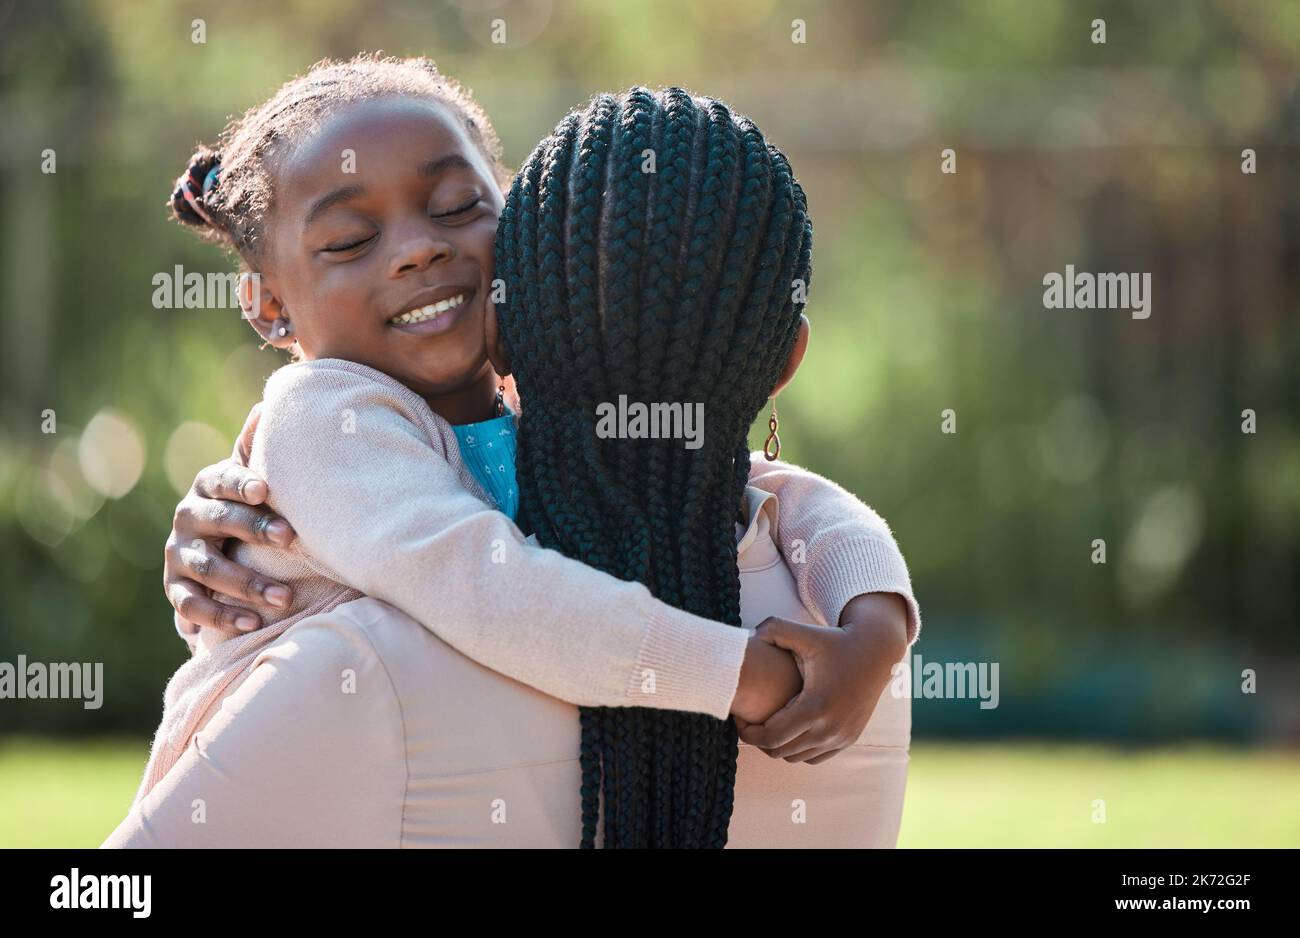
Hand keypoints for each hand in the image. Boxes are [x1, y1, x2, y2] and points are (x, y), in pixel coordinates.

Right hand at [162, 406, 296, 634]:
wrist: (215, 545)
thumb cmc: (245, 504)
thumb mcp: (249, 476)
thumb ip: (256, 449)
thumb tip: (268, 406)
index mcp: (209, 485)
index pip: (223, 480)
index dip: (243, 484)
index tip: (267, 490)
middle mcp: (188, 516)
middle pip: (219, 522)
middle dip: (255, 530)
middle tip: (292, 539)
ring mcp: (179, 554)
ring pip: (208, 567)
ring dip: (245, 583)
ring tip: (284, 598)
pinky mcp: (176, 587)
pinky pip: (192, 604)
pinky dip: (220, 616)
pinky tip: (251, 624)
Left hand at [736, 593, 907, 764]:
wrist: (877, 651)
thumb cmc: (836, 641)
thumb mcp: (804, 633)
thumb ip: (773, 629)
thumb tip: (748, 637)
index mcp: (815, 706)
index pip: (770, 737)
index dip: (748, 732)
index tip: (739, 718)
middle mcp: (830, 728)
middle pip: (780, 751)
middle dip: (758, 740)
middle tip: (748, 722)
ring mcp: (841, 737)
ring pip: (796, 757)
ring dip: (778, 745)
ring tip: (766, 724)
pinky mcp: (849, 739)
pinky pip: (814, 758)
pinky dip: (797, 749)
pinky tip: (789, 728)